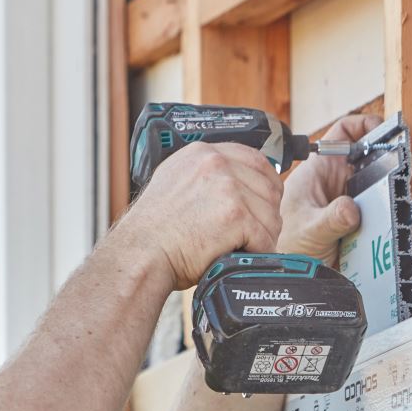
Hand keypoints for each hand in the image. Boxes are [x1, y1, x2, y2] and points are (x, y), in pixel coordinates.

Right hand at [114, 141, 284, 290]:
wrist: (141, 253)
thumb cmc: (153, 229)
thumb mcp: (173, 182)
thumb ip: (202, 174)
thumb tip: (232, 180)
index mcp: (203, 153)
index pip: (255, 160)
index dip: (266, 184)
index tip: (265, 202)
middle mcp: (217, 164)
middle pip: (268, 187)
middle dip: (268, 213)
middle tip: (259, 232)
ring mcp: (228, 188)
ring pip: (270, 213)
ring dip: (265, 235)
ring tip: (250, 247)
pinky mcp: (236, 216)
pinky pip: (264, 236)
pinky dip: (260, 251)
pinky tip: (246, 256)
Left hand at [278, 113, 381, 264]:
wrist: (287, 273)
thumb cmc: (285, 246)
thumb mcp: (307, 231)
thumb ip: (330, 220)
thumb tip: (350, 209)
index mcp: (320, 170)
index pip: (343, 133)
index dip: (364, 125)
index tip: (384, 132)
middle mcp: (335, 181)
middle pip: (368, 157)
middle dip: (386, 160)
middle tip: (400, 167)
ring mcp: (347, 199)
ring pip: (376, 183)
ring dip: (387, 190)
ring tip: (395, 198)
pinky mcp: (357, 218)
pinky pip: (378, 208)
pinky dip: (386, 213)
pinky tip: (389, 221)